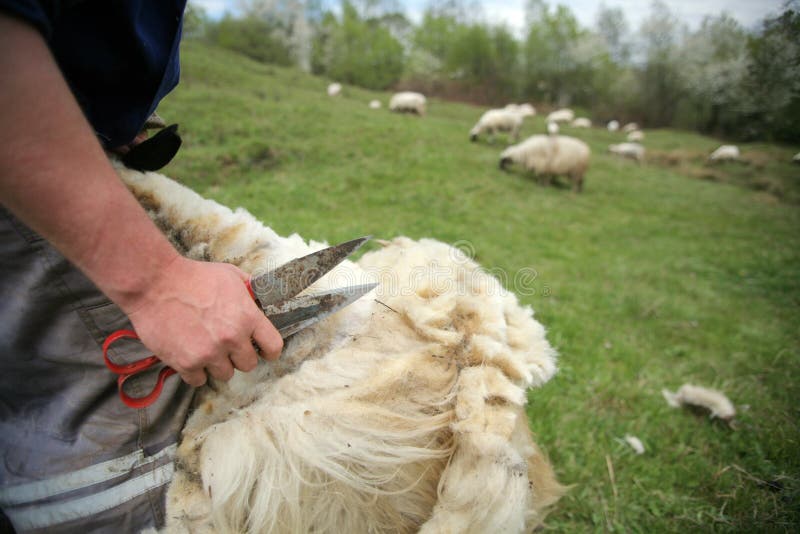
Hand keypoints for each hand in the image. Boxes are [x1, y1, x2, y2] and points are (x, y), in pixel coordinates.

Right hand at [124, 257, 282, 386]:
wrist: (156, 284)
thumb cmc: (193, 276)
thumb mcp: (230, 275)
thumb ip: (249, 291)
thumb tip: (260, 299)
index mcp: (247, 317)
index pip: (273, 346)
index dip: (270, 351)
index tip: (264, 351)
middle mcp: (232, 338)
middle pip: (249, 364)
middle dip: (239, 356)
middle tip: (226, 346)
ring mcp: (209, 353)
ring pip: (225, 374)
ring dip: (217, 364)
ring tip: (205, 348)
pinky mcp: (186, 363)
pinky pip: (199, 380)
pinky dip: (195, 371)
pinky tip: (190, 356)